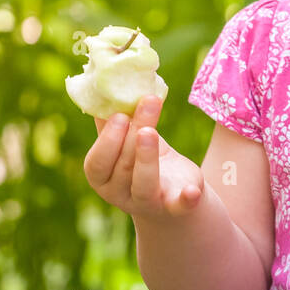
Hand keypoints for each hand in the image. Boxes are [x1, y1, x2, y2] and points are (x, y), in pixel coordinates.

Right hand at [83, 94, 204, 221]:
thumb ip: (112, 117)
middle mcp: (120, 194)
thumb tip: (101, 82)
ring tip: (151, 131)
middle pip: (123, 167)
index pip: (97, 163)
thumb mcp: (125, 138)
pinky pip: (179, 207)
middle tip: (145, 104)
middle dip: (132, 137)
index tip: (120, 114)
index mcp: (102, 178)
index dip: (106, 140)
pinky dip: (185, 200)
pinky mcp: (175, 207)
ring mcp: (148, 203)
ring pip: (144, 184)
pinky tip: (192, 191)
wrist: (169, 189)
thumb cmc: (140, 157)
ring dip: (147, 158)